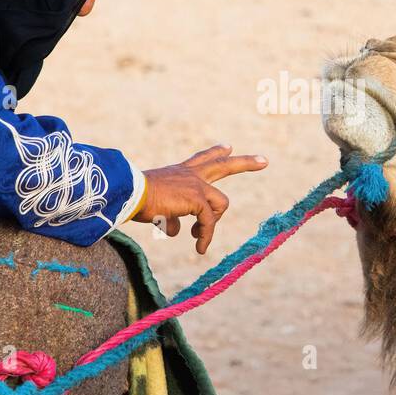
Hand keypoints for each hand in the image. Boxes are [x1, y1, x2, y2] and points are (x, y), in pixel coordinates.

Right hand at [133, 144, 266, 252]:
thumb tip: (178, 231)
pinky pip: (209, 222)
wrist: (131, 194)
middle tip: (264, 161)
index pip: (202, 159)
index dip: (215, 152)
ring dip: (212, 224)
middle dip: (245, 163)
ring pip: (222, 203)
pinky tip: (199, 248)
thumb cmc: (137, 199)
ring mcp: (197, 185)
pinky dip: (205, 236)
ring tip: (198, 239)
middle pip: (223, 165)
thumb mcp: (157, 207)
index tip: (228, 147)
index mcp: (180, 172)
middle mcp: (190, 175)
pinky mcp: (198, 199)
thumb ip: (171, 218)